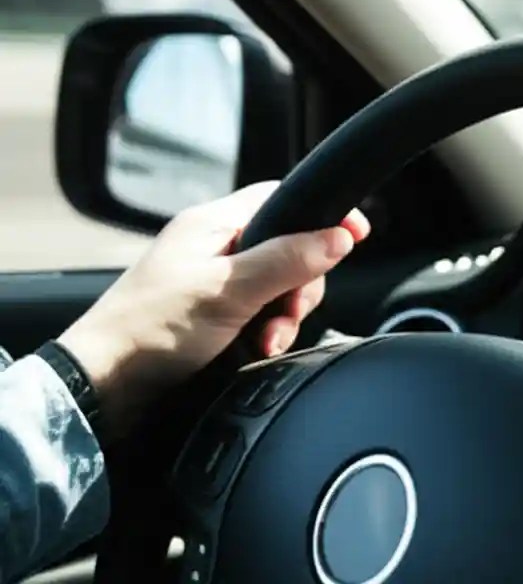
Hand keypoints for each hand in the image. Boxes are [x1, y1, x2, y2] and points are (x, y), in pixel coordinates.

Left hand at [59, 182, 369, 433]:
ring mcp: (216, 282)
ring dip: (285, 316)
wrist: (105, 387)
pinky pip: (264, 314)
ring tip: (265, 341)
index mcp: (212, 224)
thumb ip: (287, 261)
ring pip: (282, 286)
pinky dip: (269, 332)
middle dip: (301, 286)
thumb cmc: (148, 331)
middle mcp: (216, 247)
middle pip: (292, 248)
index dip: (322, 214)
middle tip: (286, 312)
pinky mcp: (216, 315)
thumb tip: (340, 236)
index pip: (282, 197)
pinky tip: (256, 350)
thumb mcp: (228, 291)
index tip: (356, 234)